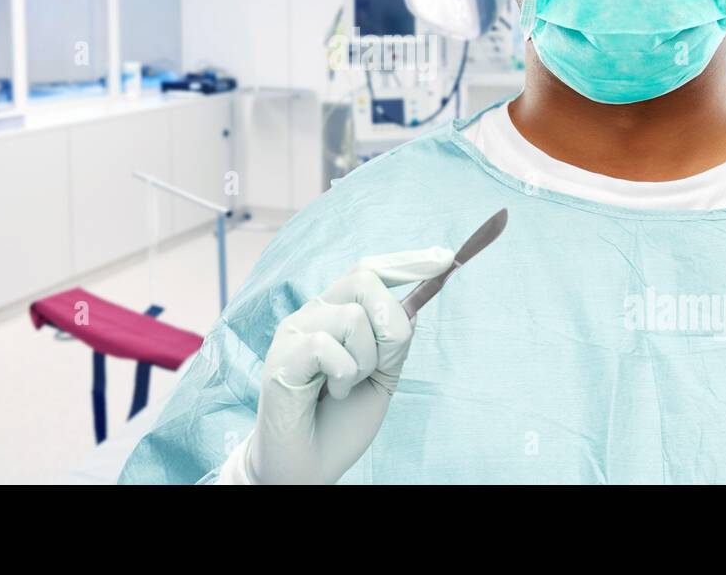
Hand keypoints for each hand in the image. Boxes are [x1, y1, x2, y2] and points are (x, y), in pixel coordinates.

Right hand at [242, 247, 454, 483]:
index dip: (406, 262)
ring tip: (346, 387)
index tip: (444, 258)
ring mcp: (292, 333)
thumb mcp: (382, 378)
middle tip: (379, 365)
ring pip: (353, 317)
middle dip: (390, 322)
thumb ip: (394, 343)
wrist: (306, 468)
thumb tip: (412, 305)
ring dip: (365, 361)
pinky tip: (330, 394)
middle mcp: (312, 314)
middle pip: (364, 278)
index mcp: (334, 314)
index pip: (369, 271)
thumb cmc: (339, 423)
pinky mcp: (280, 359)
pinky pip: (325, 346)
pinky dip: (342, 375)